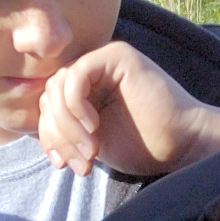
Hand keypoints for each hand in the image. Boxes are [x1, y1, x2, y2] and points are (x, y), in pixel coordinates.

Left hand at [39, 42, 219, 179]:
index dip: (49, 136)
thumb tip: (36, 138)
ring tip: (90, 151)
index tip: (62, 164)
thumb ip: (66, 133)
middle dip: (58, 135)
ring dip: (67, 126)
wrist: (183, 145)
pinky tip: (95, 128)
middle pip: (49, 95)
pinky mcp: (117, 56)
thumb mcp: (92, 143)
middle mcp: (93, 70)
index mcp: (86, 89)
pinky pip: (76, 76)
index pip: (48, 105)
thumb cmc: (144, 147)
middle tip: (81, 162)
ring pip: (58, 86)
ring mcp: (105, 61)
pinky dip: (77, 106)